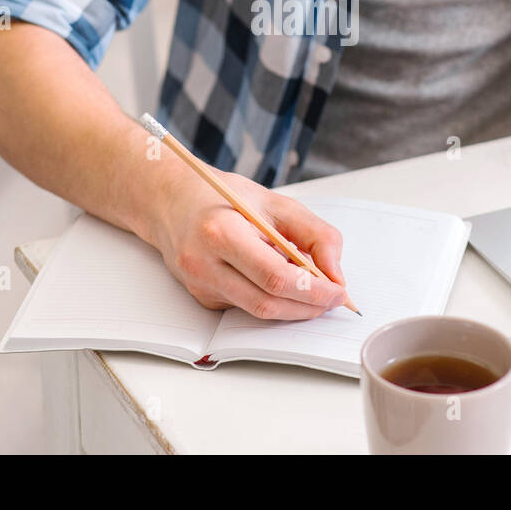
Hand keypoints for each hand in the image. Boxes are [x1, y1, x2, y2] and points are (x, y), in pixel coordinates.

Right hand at [150, 169, 348, 319]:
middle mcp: (204, 264)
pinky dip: (271, 301)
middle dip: (308, 306)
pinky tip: (280, 284)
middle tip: (333, 298)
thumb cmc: (221, 197)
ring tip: (314, 292)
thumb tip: (335, 274)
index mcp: (222, 233)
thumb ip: (314, 235)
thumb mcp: (275, 203)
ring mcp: (200, 285)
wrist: (171, 200)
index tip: (339, 291)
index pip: (275, 277)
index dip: (314, 291)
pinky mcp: (202, 297)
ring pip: (257, 312)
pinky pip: (245, 308)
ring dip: (293, 309)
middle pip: (267, 303)